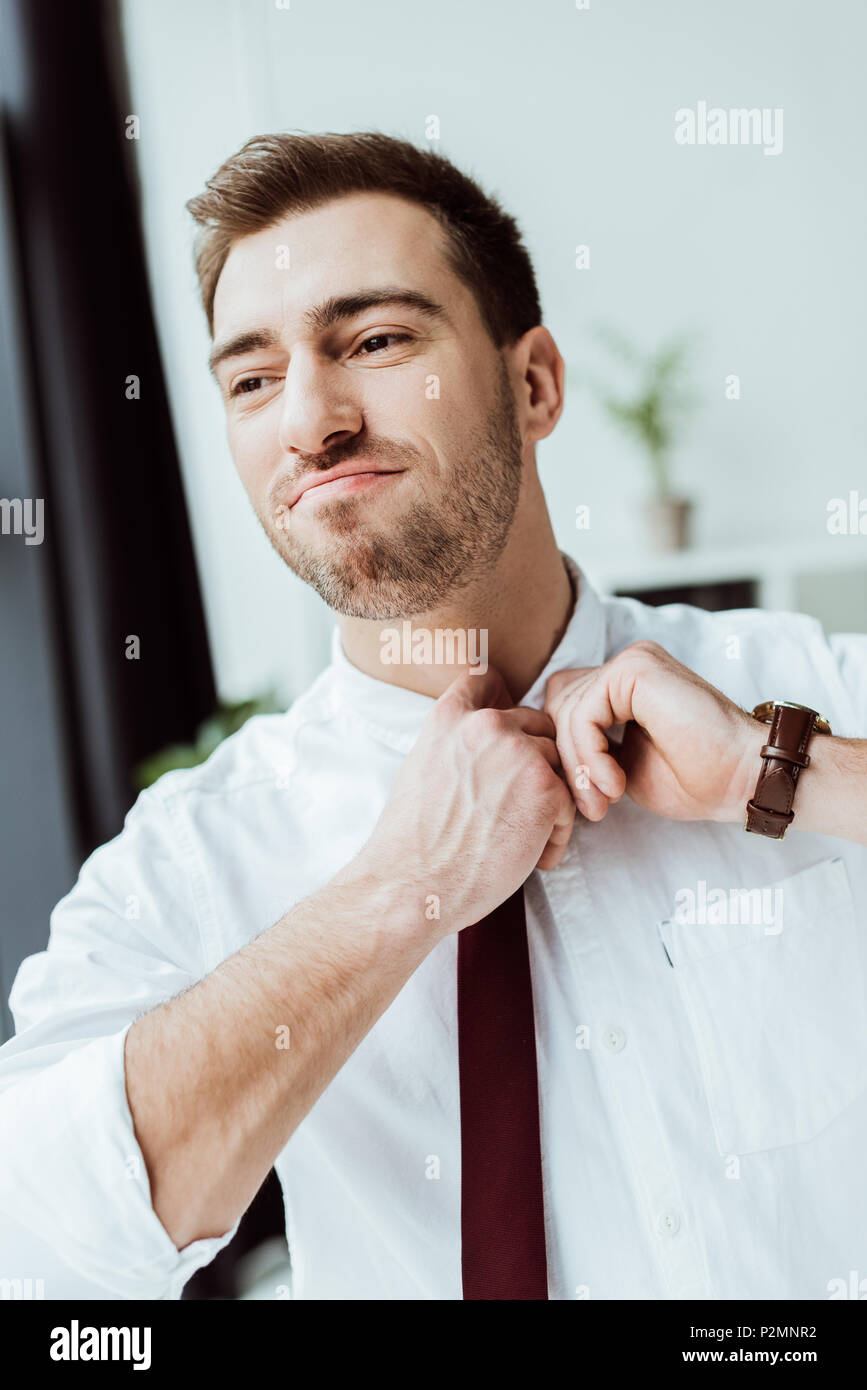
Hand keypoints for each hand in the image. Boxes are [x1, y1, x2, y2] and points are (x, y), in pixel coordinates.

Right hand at [355, 665, 575, 936]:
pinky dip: (556, 836)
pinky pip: (570, 805)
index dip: (503, 701)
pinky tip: (531, 859)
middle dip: (534, 765)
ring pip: (558, 766)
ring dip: (549, 802)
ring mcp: (520, 754)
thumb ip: (458, 744)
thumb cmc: (413, 842)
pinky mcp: (547, 789)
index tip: (507, 732)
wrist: (411, 885)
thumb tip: (492, 742)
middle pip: (537, 727)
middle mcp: (487, 725)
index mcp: (450, 717)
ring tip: (521, 841)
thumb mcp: (423, 769)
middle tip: (515, 811)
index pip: (487, 680)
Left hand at [544, 640, 762, 825]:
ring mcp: (633, 662)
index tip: (587, 801)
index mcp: (625, 683)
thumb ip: (589, 747)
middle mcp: (628, 665)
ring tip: (604, 802)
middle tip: (593, 807)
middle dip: (567, 762)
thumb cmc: (694, 778)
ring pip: (566, 711)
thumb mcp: (622, 764)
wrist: (742, 779)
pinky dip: (589, 756)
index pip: (564, 706)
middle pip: (557, 705)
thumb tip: (542, 752)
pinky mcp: (636, 668)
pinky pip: (584, 713)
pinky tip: (613, 784)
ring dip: (579, 766)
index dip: (566, 754)